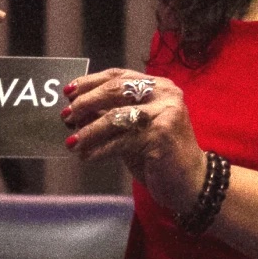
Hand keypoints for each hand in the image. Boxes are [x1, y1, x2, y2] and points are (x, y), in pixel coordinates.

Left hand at [62, 68, 206, 214]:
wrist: (191, 182)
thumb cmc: (160, 155)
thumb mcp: (134, 129)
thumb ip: (112, 115)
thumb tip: (76, 111)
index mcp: (159, 86)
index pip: (119, 76)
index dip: (90, 82)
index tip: (68, 91)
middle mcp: (165, 95)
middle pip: (116, 90)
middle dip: (86, 102)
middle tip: (66, 116)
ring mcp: (165, 114)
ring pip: (116, 116)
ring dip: (89, 130)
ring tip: (72, 142)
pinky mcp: (161, 136)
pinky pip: (121, 141)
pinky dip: (100, 149)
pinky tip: (87, 156)